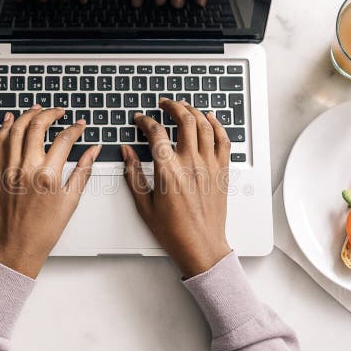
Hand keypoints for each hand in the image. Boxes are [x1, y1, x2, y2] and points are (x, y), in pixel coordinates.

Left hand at [0, 105, 100, 277]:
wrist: (18, 246)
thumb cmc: (44, 229)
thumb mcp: (71, 200)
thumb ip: (83, 171)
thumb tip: (93, 150)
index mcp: (47, 176)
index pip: (64, 139)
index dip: (74, 128)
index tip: (79, 125)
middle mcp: (26, 169)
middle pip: (37, 127)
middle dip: (50, 113)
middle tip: (59, 111)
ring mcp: (8, 171)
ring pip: (15, 130)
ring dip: (27, 115)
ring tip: (37, 109)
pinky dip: (4, 129)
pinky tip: (11, 120)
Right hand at [122, 99, 231, 276]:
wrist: (202, 246)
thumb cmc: (174, 231)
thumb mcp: (144, 205)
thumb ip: (133, 174)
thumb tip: (127, 152)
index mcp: (169, 171)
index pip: (156, 133)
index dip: (145, 121)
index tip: (140, 119)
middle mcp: (191, 164)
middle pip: (184, 120)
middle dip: (172, 106)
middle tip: (164, 104)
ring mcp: (210, 165)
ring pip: (204, 125)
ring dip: (193, 110)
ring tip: (184, 106)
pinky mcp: (222, 171)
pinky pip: (223, 140)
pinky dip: (217, 125)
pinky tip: (210, 118)